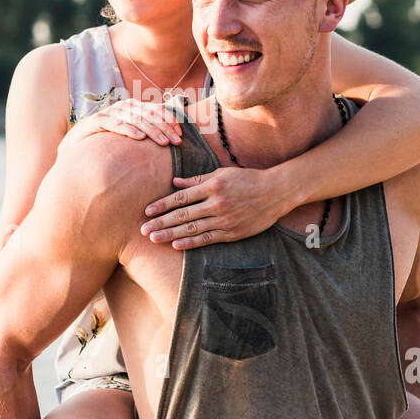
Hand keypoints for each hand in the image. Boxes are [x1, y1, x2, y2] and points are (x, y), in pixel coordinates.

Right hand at [62, 100, 182, 148]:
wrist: (77, 145)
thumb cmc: (107, 142)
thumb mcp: (129, 135)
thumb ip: (146, 131)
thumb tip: (172, 135)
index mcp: (133, 108)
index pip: (155, 110)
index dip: (169, 120)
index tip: (181, 134)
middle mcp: (123, 107)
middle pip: (148, 115)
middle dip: (165, 128)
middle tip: (177, 142)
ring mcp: (109, 113)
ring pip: (135, 119)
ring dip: (152, 130)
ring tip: (164, 143)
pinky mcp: (97, 121)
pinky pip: (115, 124)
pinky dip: (128, 130)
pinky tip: (139, 138)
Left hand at [141, 165, 286, 249]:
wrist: (276, 192)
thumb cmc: (248, 179)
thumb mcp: (223, 173)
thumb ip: (198, 180)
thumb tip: (175, 182)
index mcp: (213, 186)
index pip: (181, 197)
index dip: (162, 205)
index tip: (147, 211)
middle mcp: (217, 203)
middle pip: (183, 215)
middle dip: (161, 222)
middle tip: (143, 230)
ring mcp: (225, 220)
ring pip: (192, 229)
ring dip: (170, 234)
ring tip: (154, 238)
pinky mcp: (232, 232)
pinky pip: (208, 239)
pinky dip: (191, 243)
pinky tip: (176, 245)